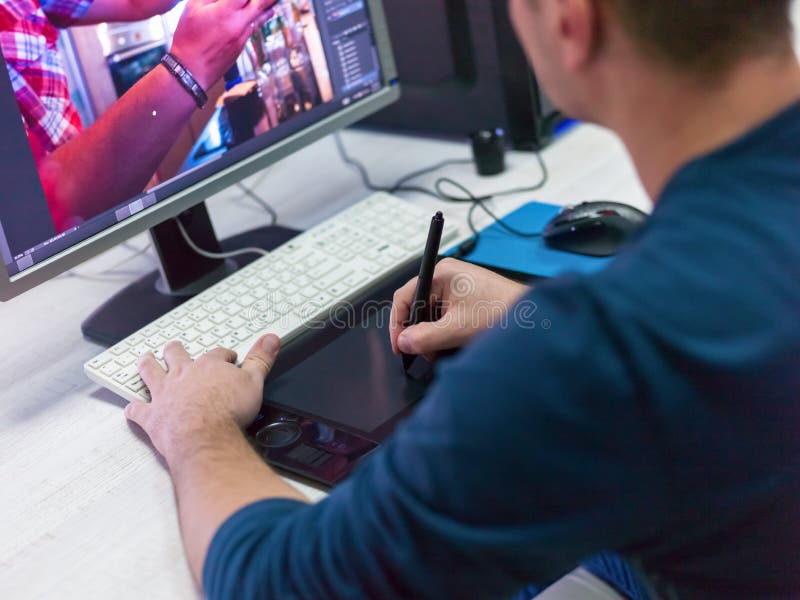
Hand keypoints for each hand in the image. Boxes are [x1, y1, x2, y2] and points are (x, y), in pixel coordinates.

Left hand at [125, 335, 279, 466]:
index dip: (223, 355)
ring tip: (144, 360)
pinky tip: (131, 407)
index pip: (216, 354)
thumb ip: (261, 359)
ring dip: (147, 366)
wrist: (205, 436)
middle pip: (176, 356)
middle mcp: (183, 375)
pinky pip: (138, 410)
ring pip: (150, 373)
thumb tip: (272, 339)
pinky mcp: (152, 416)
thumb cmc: (229, 411)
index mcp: (209, 366)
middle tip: (173, 348)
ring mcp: (165, 394)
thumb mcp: (254, 382)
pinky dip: (134, 409)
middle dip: (175, 351)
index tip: (227, 357)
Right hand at [170, 0, 277, 89]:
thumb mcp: (193, 8)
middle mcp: (238, 24)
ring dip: (270, 3)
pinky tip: (269, 10)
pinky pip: (255, 26)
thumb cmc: (188, 37)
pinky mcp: (242, 45)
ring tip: (276, 0)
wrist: (192, 69)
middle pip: (261, 3)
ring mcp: (243, 36)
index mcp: (225, 11)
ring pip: (261, 15)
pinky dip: (261, 16)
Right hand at [390, 258, 528, 358]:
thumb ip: (425, 338)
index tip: (399, 345)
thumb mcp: (456, 329)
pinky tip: (453, 343)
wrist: (535, 317)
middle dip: (418, 332)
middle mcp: (446, 276)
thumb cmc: (502, 312)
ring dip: (432, 335)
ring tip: (443, 350)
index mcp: (440, 273)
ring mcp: (457, 286)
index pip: (405, 297)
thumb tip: (403, 342)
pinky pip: (444, 315)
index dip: (397, 323)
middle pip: (417, 306)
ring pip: (431, 314)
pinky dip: (444, 331)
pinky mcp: (466, 297)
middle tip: (425, 353)